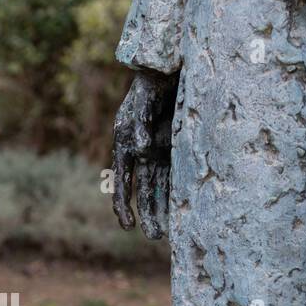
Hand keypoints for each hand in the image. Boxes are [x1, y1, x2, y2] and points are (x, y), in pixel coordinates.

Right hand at [112, 69, 177, 239]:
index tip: (128, 226)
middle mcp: (141, 150)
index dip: (122, 204)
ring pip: (160, 184)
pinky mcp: (176, 144)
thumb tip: (141, 151)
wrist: (168, 68)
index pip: (122, 181)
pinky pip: (175, 171)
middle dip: (149, 213)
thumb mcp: (144, 102)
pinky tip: (184, 206)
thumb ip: (141, 126)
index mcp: (126, 143)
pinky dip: (177, 189)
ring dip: (162, 207)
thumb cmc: (152, 85)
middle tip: (157, 237)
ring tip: (167, 233)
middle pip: (144, 188)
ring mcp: (159, 148)